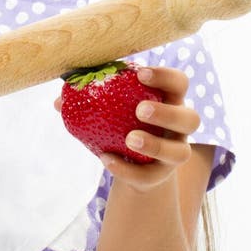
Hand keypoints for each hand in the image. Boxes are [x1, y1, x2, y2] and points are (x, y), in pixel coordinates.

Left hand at [54, 66, 199, 191]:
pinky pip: (150, 176)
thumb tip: (59, 101)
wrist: (129, 161)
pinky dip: (128, 169)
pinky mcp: (160, 177)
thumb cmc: (120, 120)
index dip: (165, 76)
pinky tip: (106, 159)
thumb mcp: (109, 106)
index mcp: (168, 100)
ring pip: (181, 153)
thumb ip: (89, 96)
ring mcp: (174, 153)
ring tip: (129, 139)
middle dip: (167, 113)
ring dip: (156, 145)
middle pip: (191, 118)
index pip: (180, 82)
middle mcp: (178, 127)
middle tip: (140, 110)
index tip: (140, 74)